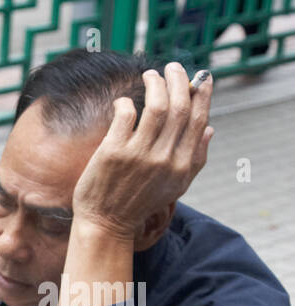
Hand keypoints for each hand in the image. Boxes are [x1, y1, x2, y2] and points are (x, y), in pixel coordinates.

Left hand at [70, 62, 213, 241]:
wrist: (106, 225)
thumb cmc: (139, 204)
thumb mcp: (175, 187)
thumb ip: (195, 158)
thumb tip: (211, 129)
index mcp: (181, 165)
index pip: (198, 120)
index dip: (202, 94)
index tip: (202, 76)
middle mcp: (163, 158)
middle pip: (179, 107)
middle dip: (179, 81)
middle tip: (172, 67)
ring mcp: (138, 155)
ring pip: (155, 106)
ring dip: (155, 84)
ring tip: (150, 75)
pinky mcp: (113, 153)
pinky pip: (125, 115)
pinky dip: (125, 102)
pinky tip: (122, 102)